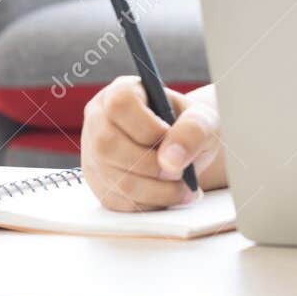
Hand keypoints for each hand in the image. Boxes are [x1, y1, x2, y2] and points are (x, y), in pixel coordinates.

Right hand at [80, 77, 224, 210]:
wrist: (187, 149)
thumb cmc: (191, 127)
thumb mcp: (202, 119)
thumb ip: (192, 130)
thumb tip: (170, 161)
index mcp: (121, 92)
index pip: (120, 104)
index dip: (147, 127)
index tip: (171, 137)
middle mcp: (99, 121)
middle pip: (109, 145)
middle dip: (152, 164)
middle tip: (181, 171)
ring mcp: (94, 155)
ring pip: (115, 179)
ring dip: (157, 190)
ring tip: (185, 188)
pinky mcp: (100, 185)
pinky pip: (119, 201)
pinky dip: (151, 203)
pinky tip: (170, 195)